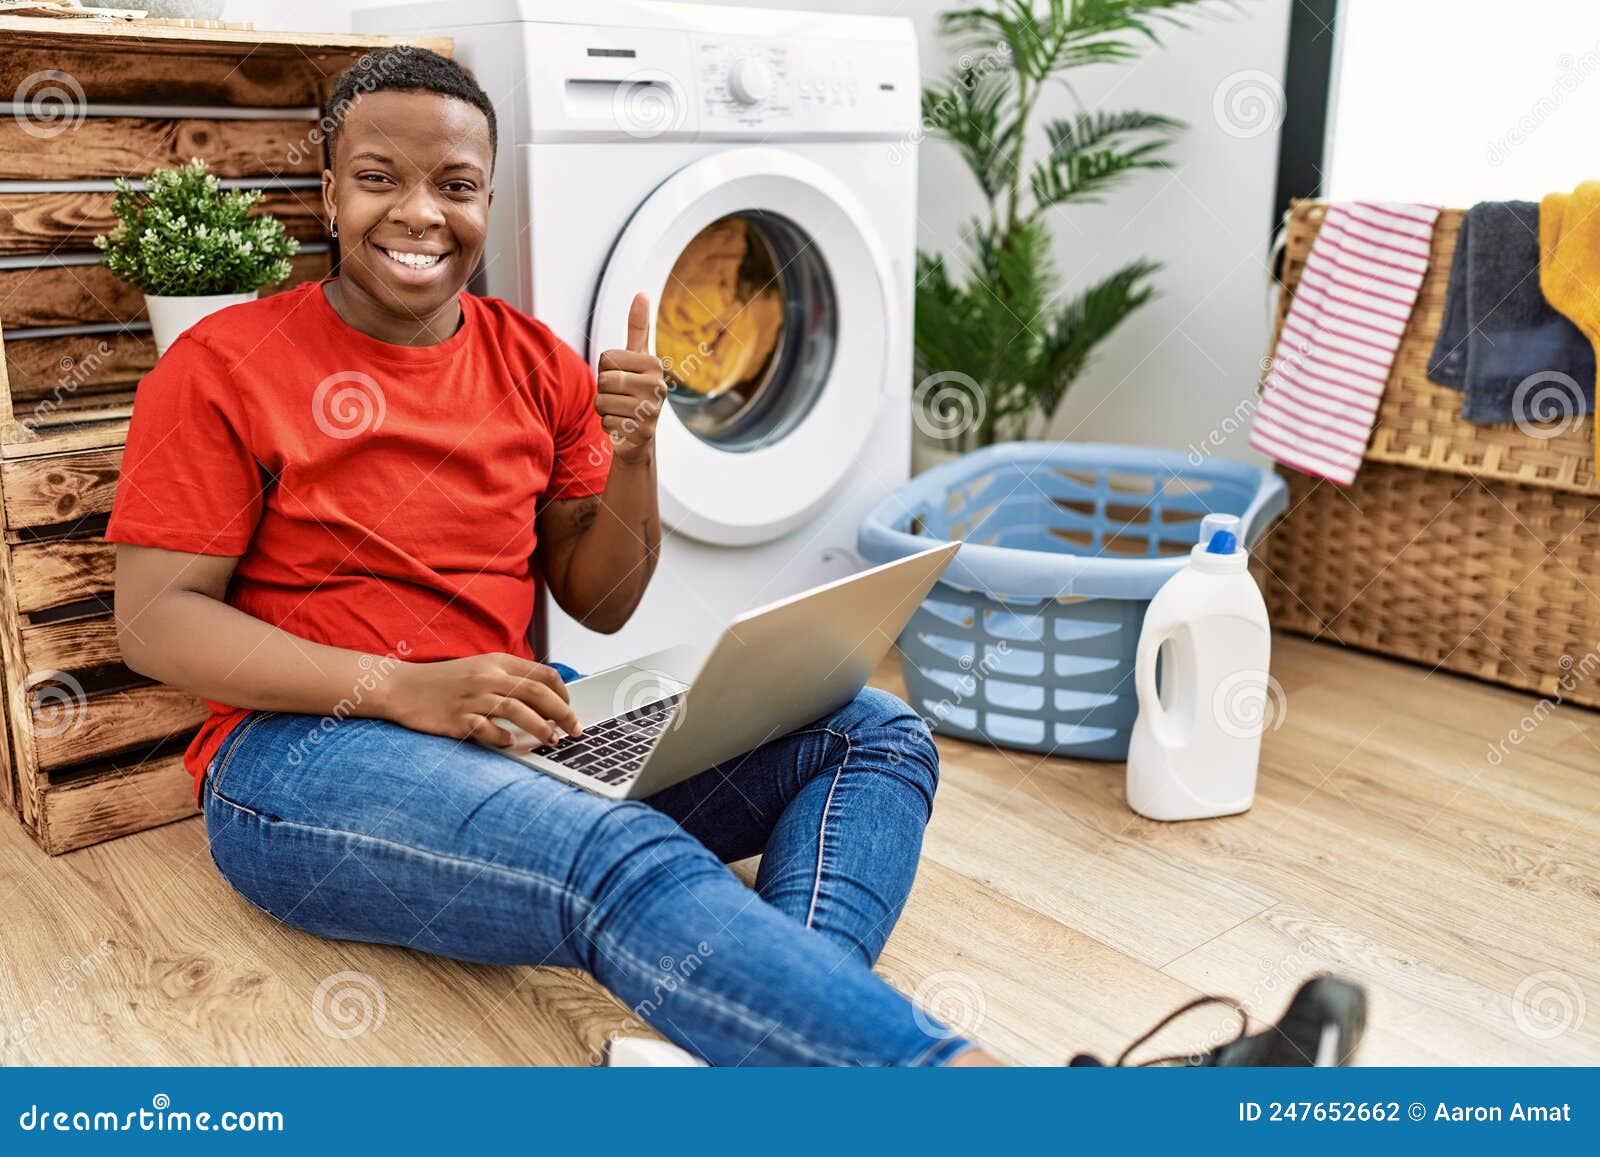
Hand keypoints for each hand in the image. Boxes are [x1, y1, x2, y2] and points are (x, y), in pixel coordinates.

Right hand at [378, 653, 581, 748]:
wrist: (403, 687)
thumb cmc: (446, 682)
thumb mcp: (482, 669)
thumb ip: (511, 679)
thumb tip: (547, 698)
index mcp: (498, 662)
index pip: (543, 675)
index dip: (563, 694)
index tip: (570, 710)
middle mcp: (488, 677)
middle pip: (537, 693)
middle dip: (563, 714)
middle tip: (575, 730)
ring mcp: (472, 698)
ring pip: (517, 711)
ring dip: (540, 728)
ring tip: (552, 741)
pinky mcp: (457, 719)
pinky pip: (487, 730)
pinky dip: (503, 738)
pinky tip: (511, 744)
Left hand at [595, 292, 665, 464]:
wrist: (641, 433)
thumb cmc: (634, 389)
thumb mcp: (636, 357)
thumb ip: (638, 327)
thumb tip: (641, 293)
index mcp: (653, 363)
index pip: (606, 359)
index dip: (605, 370)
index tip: (622, 377)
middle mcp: (657, 385)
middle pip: (604, 381)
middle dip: (604, 391)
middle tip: (620, 397)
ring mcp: (652, 410)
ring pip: (602, 402)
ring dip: (604, 410)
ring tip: (621, 411)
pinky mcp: (644, 432)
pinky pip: (606, 423)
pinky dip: (609, 427)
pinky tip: (624, 426)